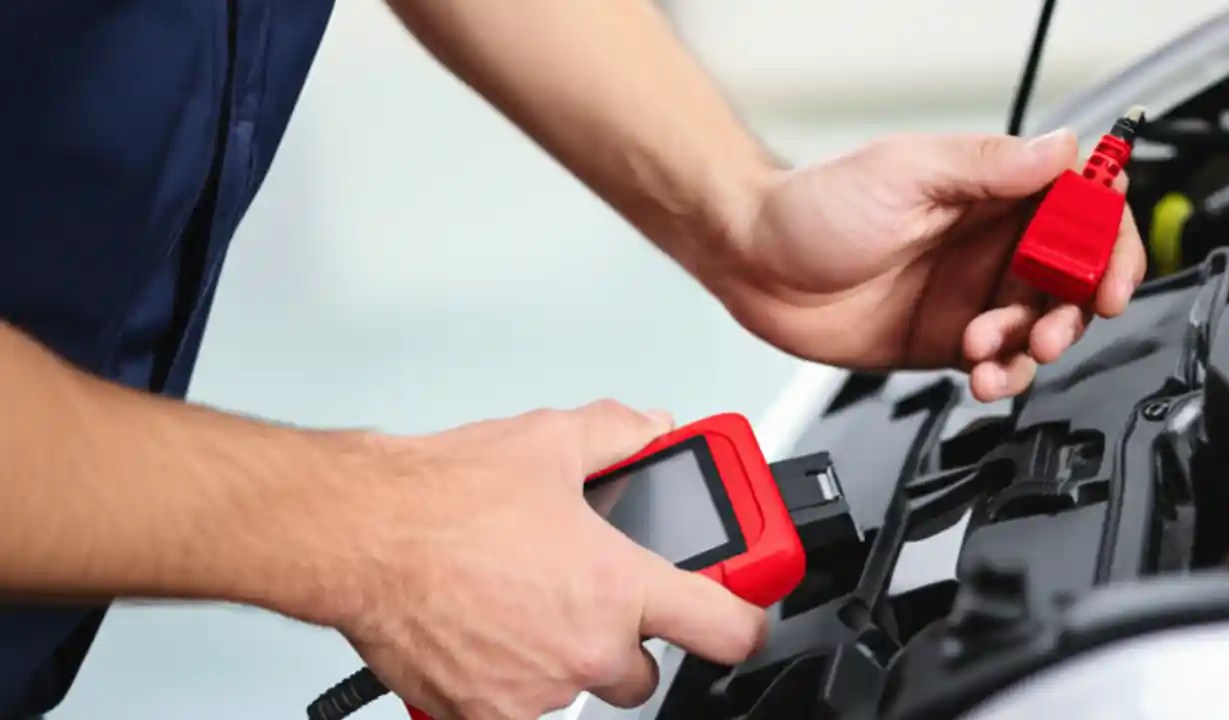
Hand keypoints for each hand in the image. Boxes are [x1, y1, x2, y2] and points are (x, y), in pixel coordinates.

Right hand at [312, 401, 765, 719]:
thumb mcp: (550, 441)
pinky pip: (521, 710)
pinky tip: (491, 630)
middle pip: (647, 672)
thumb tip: (652, 428)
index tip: (743, 606)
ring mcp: (533, 693)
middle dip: (630, 637)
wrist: (359, 536)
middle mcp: (584, 652)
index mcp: (617, 588)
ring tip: (526, 602)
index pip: (729, 627)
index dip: (746, 614)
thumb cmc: (441, 498)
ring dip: (566, 657)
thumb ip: (620, 433)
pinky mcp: (482, 715)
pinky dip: (512, 680)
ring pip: (579, 692)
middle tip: (596, 594)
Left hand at [703, 129, 1144, 400]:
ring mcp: (969, 296)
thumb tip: (1059, 151)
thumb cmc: (813, 209)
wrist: (753, 266)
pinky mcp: (944, 343)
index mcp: (991, 193)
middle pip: (1073, 279)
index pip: (1079, 211)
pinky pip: (997, 365)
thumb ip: (986, 167)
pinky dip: (1002, 376)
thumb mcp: (904, 172)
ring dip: (1034, 346)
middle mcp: (989, 246)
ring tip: (994, 349)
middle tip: (1047, 327)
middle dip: (1076, 308)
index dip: (1108, 242)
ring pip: (1040, 328)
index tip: (1109, 275)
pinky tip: (982, 376)